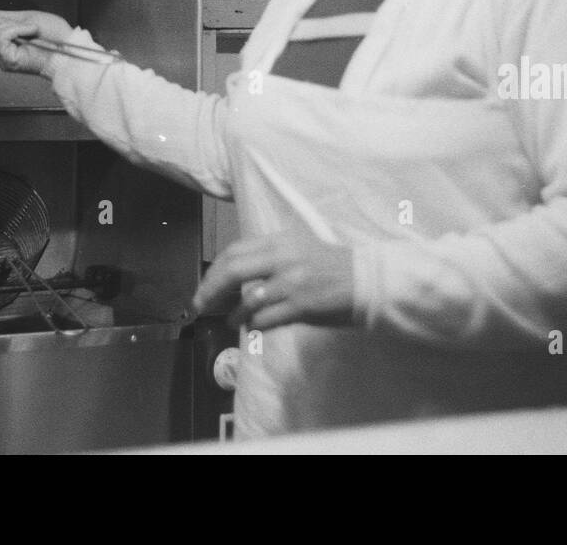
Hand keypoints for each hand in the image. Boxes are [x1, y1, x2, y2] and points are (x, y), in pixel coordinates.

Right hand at [0, 9, 74, 78]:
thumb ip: (2, 18)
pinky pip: (1, 37)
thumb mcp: (24, 19)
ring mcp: (3, 58)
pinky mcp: (9, 61)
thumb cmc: (54, 35)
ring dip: (11, 24)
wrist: (68, 47)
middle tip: (21, 25)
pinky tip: (30, 30)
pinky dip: (17, 28)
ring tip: (29, 28)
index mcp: (1, 44)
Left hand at [192, 230, 354, 331]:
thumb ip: (269, 256)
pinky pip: (264, 319)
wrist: (367, 280)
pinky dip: (251, 324)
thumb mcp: (299, 249)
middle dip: (210, 290)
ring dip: (232, 313)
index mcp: (281, 240)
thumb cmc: (332, 266)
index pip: (235, 251)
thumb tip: (235, 273)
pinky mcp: (301, 306)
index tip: (203, 284)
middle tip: (200, 305)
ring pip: (247, 299)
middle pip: (233, 270)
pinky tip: (249, 325)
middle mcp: (283, 257)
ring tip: (229, 319)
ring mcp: (292, 282)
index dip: (213, 269)